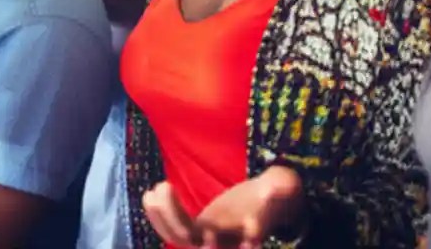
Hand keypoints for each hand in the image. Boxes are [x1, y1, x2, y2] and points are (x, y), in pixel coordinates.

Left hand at [144, 167, 303, 247]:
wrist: (264, 204)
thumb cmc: (272, 199)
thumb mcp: (280, 192)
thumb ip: (279, 191)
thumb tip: (278, 188)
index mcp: (245, 237)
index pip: (231, 239)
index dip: (214, 238)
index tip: (207, 232)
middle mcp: (223, 243)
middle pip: (195, 242)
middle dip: (176, 219)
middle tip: (165, 187)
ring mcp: (207, 239)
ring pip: (179, 237)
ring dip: (162, 214)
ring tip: (156, 188)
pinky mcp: (196, 231)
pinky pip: (172, 228)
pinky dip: (159, 213)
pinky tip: (150, 193)